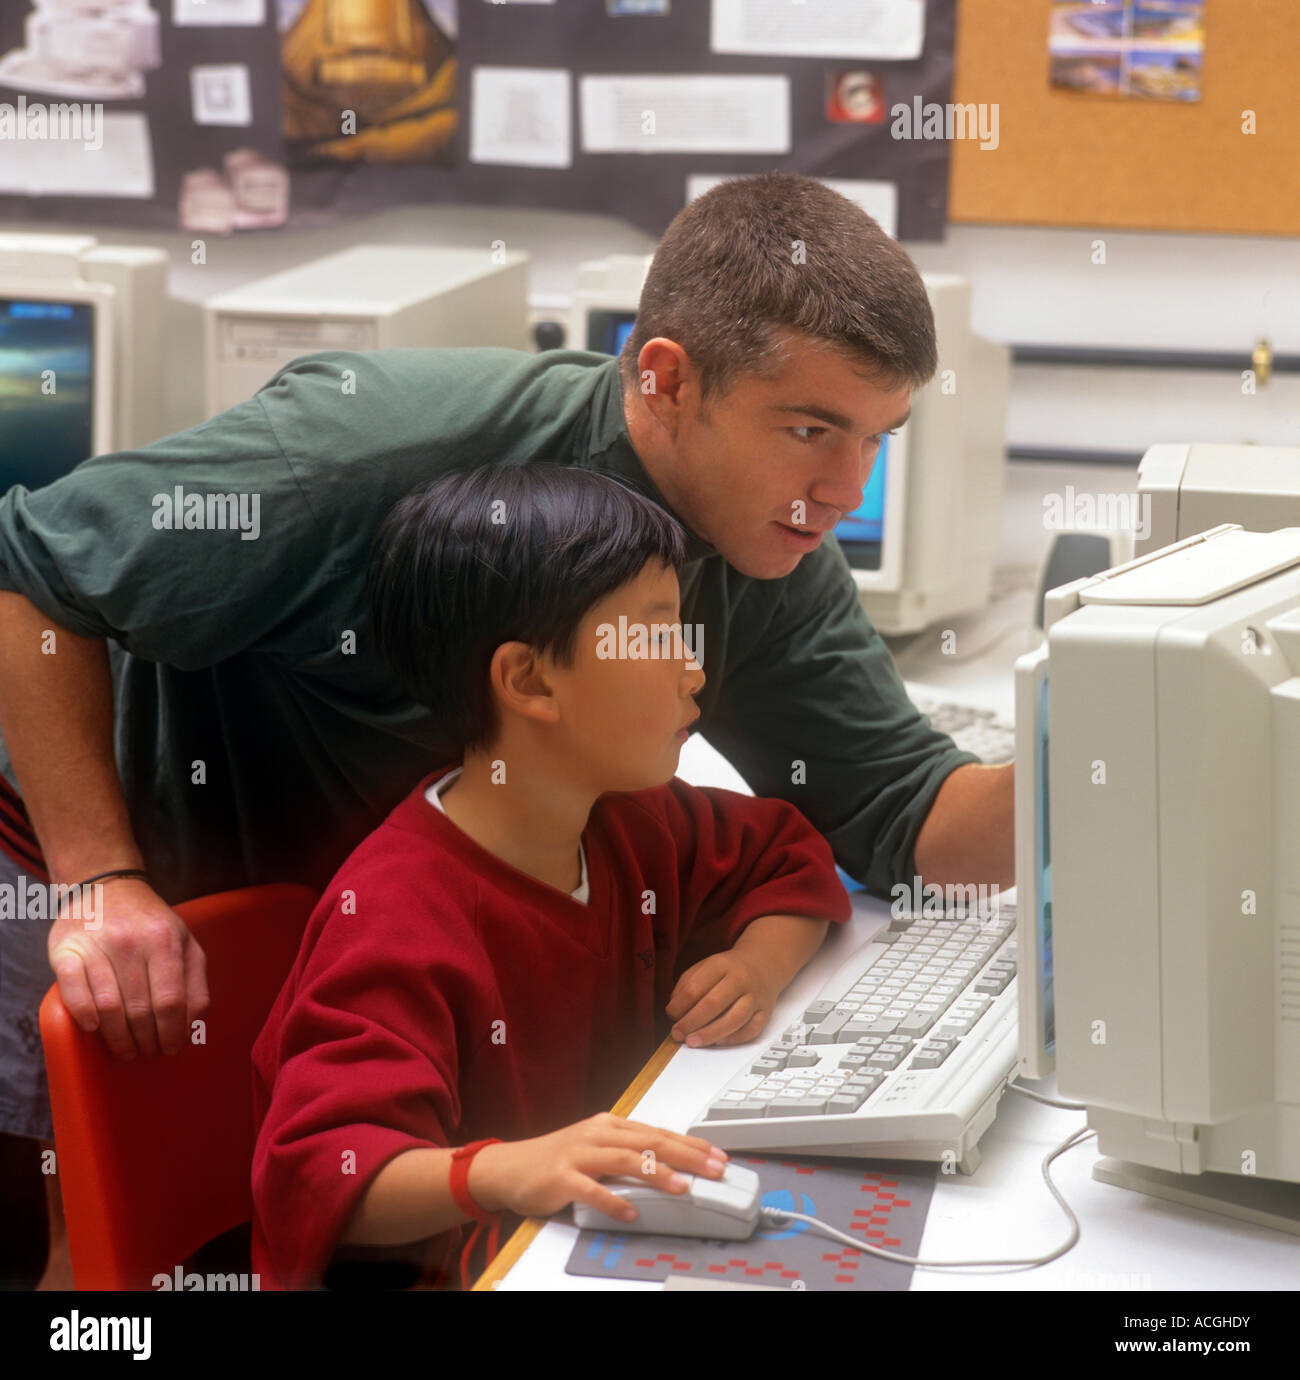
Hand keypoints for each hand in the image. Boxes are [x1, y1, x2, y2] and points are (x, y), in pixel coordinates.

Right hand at [47, 877, 209, 1059]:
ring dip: (119, 1038)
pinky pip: (75, 992)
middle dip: (147, 1041)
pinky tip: (94, 1029)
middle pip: (141, 1010)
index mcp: (166, 941)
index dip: (173, 1033)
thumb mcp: (183, 942)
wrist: (106, 887)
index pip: (172, 1001)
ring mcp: (97, 945)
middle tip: (148, 1053)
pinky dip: (85, 1015)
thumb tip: (192, 1024)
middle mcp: (132, 942)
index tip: (172, 1048)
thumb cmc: (149, 924)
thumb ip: (194, 980)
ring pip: (109, 1008)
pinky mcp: (66, 950)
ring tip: (126, 1050)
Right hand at [467, 1113, 729, 1221]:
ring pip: (625, 1159)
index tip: (718, 1155)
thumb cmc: (557, 1160)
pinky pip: (590, 1189)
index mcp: (610, 1125)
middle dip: (686, 1154)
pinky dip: (612, 1201)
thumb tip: (672, 1166)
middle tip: (714, 1168)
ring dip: (656, 1173)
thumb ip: (629, 1154)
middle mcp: (598, 1134)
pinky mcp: (561, 1177)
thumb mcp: (597, 1149)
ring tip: (682, 1187)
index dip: (691, 1144)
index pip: (659, 1132)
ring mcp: (578, 1154)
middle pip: (649, 1140)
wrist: (510, 1168)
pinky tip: (630, 1213)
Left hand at [665, 948, 779, 1047]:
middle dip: (691, 1022)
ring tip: (693, 1042)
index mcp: (721, 964)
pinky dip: (733, 1038)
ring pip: (734, 1019)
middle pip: (714, 1003)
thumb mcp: (705, 967)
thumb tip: (674, 1010)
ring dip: (710, 1034)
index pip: (695, 987)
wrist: (764, 963)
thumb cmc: (729, 969)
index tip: (671, 1016)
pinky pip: (751, 1030)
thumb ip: (686, 985)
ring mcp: (755, 996)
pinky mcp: (766, 1011)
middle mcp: (740, 979)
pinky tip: (718, 1041)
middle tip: (678, 1034)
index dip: (679, 1006)